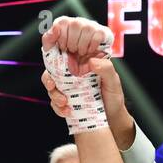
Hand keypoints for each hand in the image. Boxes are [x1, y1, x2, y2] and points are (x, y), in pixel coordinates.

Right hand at [41, 22, 130, 143]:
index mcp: (84, 60)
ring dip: (53, 94)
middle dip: (48, 77)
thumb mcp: (113, 80)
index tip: (50, 46)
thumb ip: (106, 68)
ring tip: (64, 102)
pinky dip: (57, 107)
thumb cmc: (113, 96)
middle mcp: (73, 70)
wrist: (111, 117)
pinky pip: (54, 101)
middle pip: (52, 66)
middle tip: (53, 85)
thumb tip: (91, 62)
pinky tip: (67, 111)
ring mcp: (67, 84)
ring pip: (50, 83)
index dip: (55, 44)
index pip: (66, 48)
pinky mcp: (65, 99)